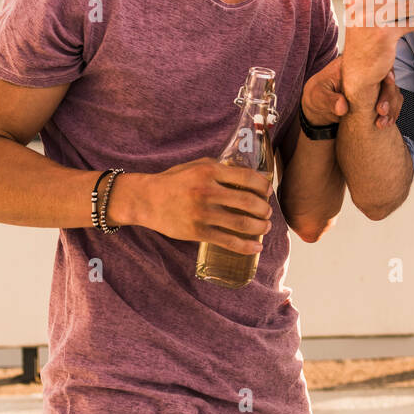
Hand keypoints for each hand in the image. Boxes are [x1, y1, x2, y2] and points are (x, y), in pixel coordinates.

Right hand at [122, 159, 272, 254]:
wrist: (146, 199)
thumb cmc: (174, 180)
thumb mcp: (196, 165)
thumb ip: (221, 168)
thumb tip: (248, 176)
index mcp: (209, 171)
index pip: (247, 178)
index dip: (263, 186)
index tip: (267, 191)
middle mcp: (207, 191)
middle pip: (249, 202)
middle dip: (264, 209)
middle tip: (267, 212)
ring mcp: (202, 213)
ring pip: (242, 223)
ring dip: (260, 227)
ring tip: (265, 227)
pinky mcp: (197, 232)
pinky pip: (228, 241)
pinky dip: (246, 246)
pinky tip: (256, 247)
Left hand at [302, 55, 403, 129]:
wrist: (320, 109)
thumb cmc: (317, 96)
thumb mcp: (318, 96)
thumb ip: (329, 100)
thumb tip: (342, 106)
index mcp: (354, 66)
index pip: (375, 63)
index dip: (385, 70)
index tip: (387, 81)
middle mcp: (368, 74)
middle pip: (388, 79)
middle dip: (388, 95)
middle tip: (381, 110)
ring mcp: (374, 87)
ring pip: (393, 93)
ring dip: (392, 107)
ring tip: (382, 123)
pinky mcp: (376, 100)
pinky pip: (391, 105)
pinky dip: (391, 114)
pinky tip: (386, 123)